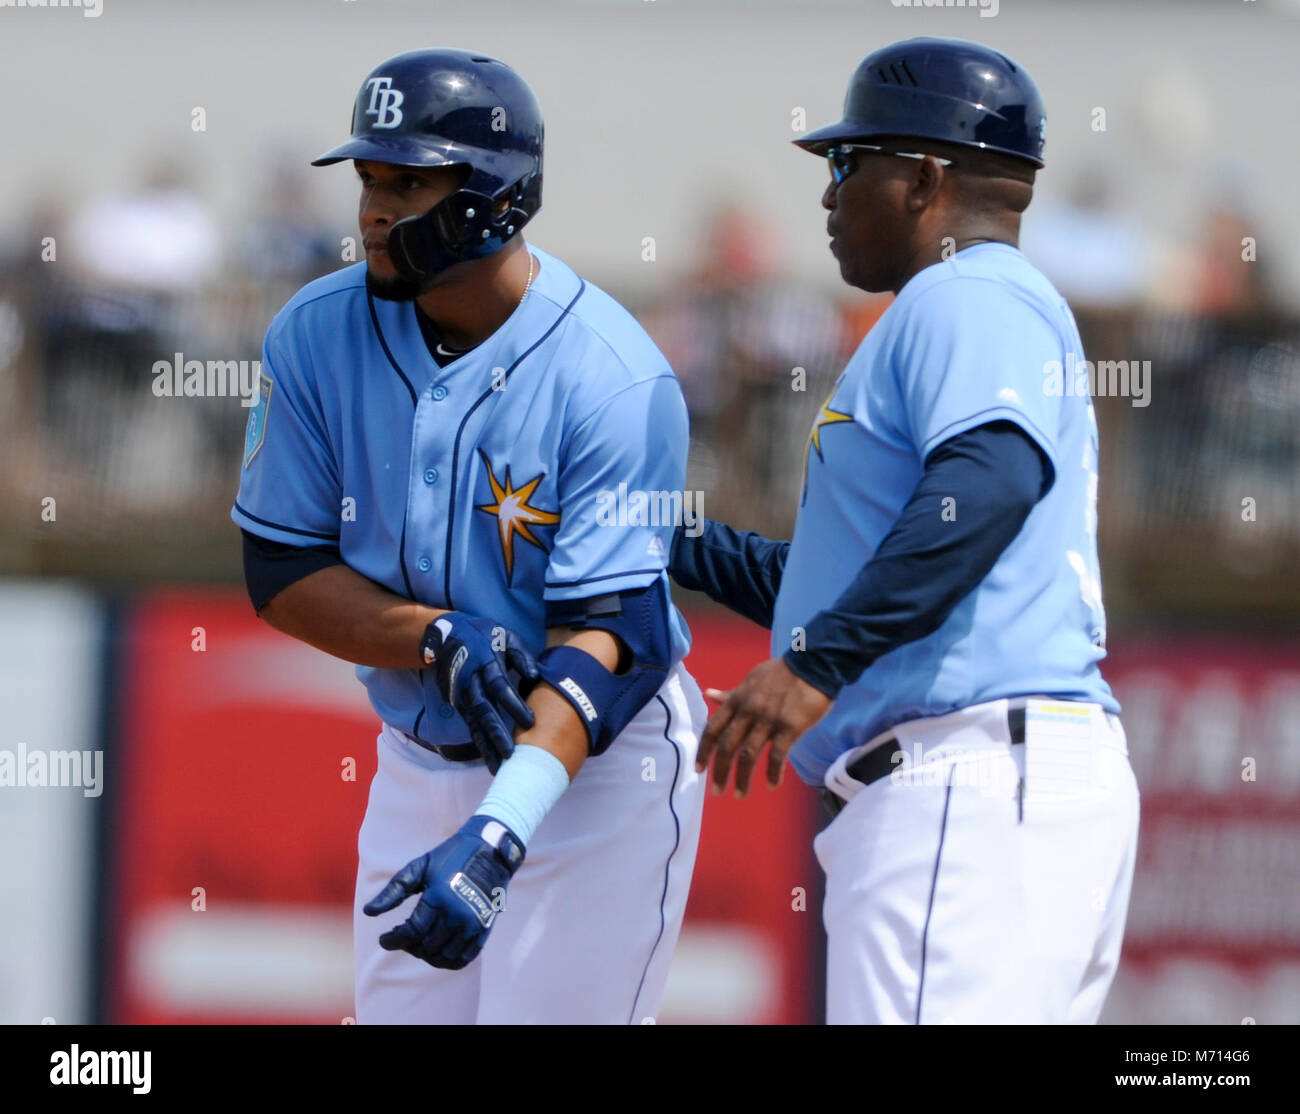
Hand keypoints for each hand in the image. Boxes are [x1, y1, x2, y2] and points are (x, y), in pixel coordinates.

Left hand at [363, 815, 524, 969]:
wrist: (491, 850)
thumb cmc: (450, 856)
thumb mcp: (420, 867)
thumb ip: (393, 891)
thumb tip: (368, 912)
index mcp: (439, 897)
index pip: (410, 932)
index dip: (392, 940)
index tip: (383, 939)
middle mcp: (457, 914)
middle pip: (425, 947)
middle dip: (407, 945)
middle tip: (402, 934)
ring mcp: (473, 924)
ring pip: (442, 957)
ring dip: (425, 954)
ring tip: (419, 941)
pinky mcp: (484, 930)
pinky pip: (462, 959)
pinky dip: (446, 961)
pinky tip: (437, 949)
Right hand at [423, 613, 539, 772]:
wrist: (446, 635)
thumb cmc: (484, 636)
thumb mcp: (505, 636)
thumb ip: (521, 655)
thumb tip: (535, 676)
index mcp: (484, 664)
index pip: (499, 687)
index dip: (514, 705)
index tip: (530, 722)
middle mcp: (470, 683)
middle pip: (483, 712)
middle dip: (497, 735)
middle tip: (511, 756)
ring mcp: (461, 695)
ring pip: (474, 724)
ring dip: (486, 747)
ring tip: (500, 769)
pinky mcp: (458, 704)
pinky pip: (471, 726)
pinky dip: (480, 744)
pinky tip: (491, 760)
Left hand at [697, 657, 831, 796]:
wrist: (813, 665)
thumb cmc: (781, 673)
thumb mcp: (750, 680)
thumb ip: (730, 694)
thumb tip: (708, 695)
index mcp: (737, 700)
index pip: (713, 729)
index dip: (703, 750)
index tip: (698, 769)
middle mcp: (748, 711)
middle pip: (727, 746)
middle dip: (719, 771)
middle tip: (716, 791)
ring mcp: (769, 719)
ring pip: (748, 755)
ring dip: (742, 779)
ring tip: (739, 794)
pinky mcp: (790, 727)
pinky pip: (777, 756)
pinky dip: (773, 773)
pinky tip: (772, 784)